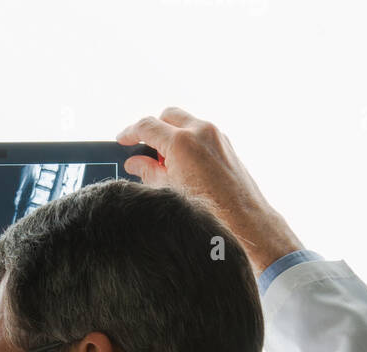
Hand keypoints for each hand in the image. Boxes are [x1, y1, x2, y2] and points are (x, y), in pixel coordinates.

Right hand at [115, 106, 302, 273]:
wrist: (244, 219)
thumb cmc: (207, 210)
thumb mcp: (167, 192)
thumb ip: (147, 172)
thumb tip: (135, 163)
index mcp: (182, 142)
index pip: (148, 126)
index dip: (130, 132)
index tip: (122, 139)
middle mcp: (201, 131)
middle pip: (167, 116)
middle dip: (152, 129)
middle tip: (142, 149)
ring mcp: (216, 135)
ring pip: (185, 122)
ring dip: (171, 135)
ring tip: (163, 162)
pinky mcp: (225, 144)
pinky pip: (200, 133)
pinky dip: (187, 141)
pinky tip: (181, 165)